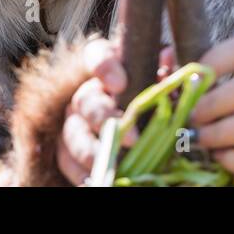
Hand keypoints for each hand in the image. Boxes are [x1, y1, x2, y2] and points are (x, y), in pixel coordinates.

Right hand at [55, 39, 177, 184]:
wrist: (141, 133)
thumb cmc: (152, 104)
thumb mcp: (163, 87)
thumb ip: (165, 73)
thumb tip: (168, 56)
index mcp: (109, 69)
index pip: (97, 55)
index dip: (104, 67)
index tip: (120, 84)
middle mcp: (88, 92)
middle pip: (85, 99)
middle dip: (104, 118)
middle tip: (131, 137)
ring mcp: (75, 121)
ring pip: (73, 131)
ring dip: (91, 150)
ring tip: (111, 164)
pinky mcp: (68, 148)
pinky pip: (66, 159)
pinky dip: (79, 171)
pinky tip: (95, 178)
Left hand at [188, 36, 233, 185]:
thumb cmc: (225, 141)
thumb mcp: (208, 111)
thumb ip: (187, 85)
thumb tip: (166, 57)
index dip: (213, 59)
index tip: (191, 80)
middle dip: (209, 104)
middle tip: (189, 119)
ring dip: (216, 133)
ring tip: (198, 141)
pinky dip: (231, 160)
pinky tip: (219, 161)